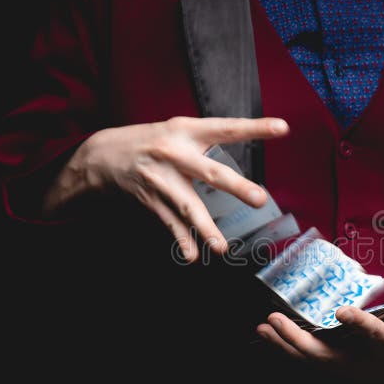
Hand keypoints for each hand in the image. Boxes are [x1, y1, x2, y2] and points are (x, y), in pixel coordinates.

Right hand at [43, 116, 289, 260]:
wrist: (101, 155)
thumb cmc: (150, 142)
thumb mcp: (177, 131)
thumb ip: (205, 143)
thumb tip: (240, 163)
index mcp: (187, 131)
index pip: (227, 128)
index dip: (256, 127)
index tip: (282, 127)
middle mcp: (175, 154)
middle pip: (211, 173)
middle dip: (236, 187)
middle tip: (259, 200)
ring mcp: (162, 179)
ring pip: (189, 207)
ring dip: (206, 229)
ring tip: (221, 247)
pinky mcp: (151, 200)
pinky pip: (170, 224)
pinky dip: (181, 241)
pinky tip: (191, 256)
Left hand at [256, 228, 383, 383]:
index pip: (378, 335)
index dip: (360, 326)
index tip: (342, 312)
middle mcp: (373, 362)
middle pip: (330, 357)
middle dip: (299, 339)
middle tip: (275, 318)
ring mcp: (358, 370)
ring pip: (317, 362)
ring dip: (288, 346)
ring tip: (264, 328)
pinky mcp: (348, 371)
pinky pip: (315, 364)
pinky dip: (292, 351)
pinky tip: (274, 338)